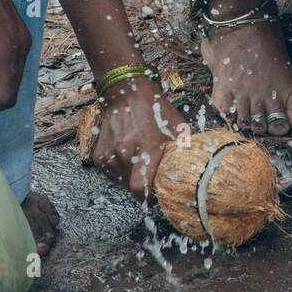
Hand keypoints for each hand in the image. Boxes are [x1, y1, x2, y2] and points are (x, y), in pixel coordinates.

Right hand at [92, 78, 183, 198]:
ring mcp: (110, 154)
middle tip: (151, 175)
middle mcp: (125, 152)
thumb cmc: (156, 111)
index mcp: (147, 148)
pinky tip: (128, 160)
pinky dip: (119, 172)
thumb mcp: (177, 130)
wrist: (129, 93)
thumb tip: (192, 172)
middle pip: (132, 186)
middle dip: (143, 186)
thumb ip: (182, 153)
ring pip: (120, 182)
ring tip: (139, 164)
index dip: (148, 197)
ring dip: (130, 179)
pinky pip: (110, 174)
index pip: (140, 188)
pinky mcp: (99, 155)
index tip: (155, 197)